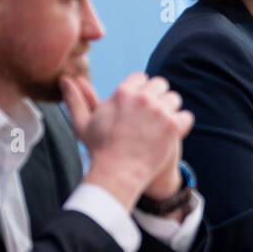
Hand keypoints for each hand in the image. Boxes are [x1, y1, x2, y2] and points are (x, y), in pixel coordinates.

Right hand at [64, 72, 193, 212]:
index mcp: (123, 92)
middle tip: (150, 118)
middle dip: (157, 98)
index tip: (138, 108)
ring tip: (158, 128)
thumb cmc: (100, 149)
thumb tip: (66, 79)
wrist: (119, 173)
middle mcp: (143, 98)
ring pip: (174, 100)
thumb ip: (76, 99)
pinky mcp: (173, 126)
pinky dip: (181, 126)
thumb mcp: (83, 122)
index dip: (141, 92)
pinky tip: (170, 135)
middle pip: (161, 85)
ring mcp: (159, 111)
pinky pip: (186, 116)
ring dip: (170, 111)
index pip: (142, 78)